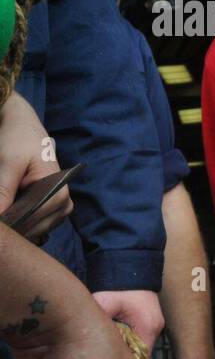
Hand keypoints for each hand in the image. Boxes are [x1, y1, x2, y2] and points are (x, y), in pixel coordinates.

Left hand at [0, 93, 70, 239]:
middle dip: (12, 225)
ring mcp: (58, 211)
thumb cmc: (19, 140)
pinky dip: (17, 222)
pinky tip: (7, 213)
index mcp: (59, 195)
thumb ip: (3, 191)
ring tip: (2, 215)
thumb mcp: (8, 162)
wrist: (23, 127)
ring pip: (31, 231)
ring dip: (14, 226)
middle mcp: (64, 207)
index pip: (30, 221)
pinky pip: (31, 225)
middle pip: (32, 229)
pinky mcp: (49, 211)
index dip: (8, 224)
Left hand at [92, 290, 163, 351]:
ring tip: (108, 352)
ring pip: (140, 346)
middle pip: (141, 354)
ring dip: (127, 349)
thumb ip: (98, 321)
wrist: (130, 268)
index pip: (140, 358)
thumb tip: (85, 339)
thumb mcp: (104, 303)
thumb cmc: (118, 286)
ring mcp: (155, 325)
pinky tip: (115, 340)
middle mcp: (156, 328)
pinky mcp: (151, 321)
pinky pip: (140, 338)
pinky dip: (129, 341)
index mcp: (147, 327)